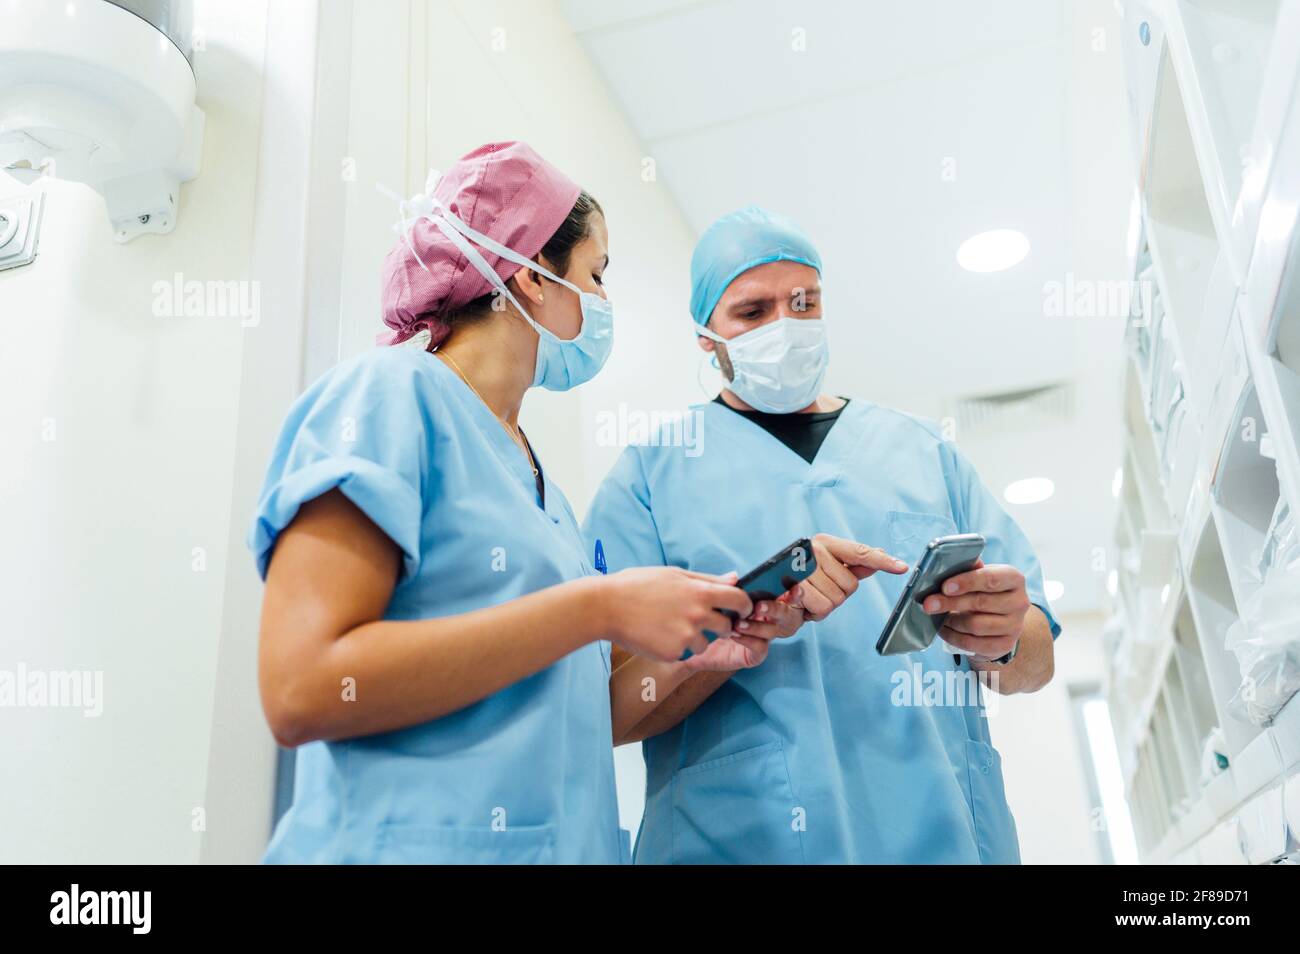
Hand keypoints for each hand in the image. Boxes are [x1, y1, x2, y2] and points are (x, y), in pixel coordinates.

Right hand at [600, 567, 752, 662]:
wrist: (606, 607)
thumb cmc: (638, 585)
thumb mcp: (674, 575)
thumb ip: (708, 579)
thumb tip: (735, 578)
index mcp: (700, 592)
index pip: (739, 600)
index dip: (744, 606)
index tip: (740, 610)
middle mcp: (698, 615)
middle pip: (726, 626)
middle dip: (719, 626)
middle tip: (699, 621)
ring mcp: (686, 637)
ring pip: (704, 644)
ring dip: (694, 639)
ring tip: (668, 627)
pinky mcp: (673, 654)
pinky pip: (683, 654)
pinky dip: (674, 647)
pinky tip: (656, 636)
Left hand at [681, 595, 803, 671]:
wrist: (694, 644)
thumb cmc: (708, 619)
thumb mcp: (716, 601)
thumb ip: (727, 589)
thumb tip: (735, 576)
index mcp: (763, 603)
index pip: (784, 595)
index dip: (793, 592)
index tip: (794, 588)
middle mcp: (767, 620)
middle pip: (785, 613)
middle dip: (775, 609)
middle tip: (759, 607)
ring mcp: (763, 638)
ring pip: (772, 630)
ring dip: (756, 626)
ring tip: (737, 624)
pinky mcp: (756, 655)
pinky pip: (761, 647)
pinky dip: (749, 639)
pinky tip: (735, 635)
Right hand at [793, 534, 908, 620]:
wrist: (765, 591)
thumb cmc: (800, 579)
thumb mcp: (828, 568)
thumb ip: (854, 563)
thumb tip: (880, 555)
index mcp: (825, 543)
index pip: (860, 553)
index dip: (883, 562)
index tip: (902, 568)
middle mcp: (815, 551)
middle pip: (850, 585)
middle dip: (838, 594)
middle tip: (820, 591)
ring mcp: (804, 568)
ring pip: (837, 599)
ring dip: (825, 605)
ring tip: (810, 598)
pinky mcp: (797, 587)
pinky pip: (823, 608)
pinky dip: (815, 612)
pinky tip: (805, 605)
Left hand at [921, 559, 1029, 663]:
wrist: (1002, 620)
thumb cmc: (986, 592)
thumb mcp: (981, 576)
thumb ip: (969, 570)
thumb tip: (948, 565)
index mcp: (1014, 579)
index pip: (991, 579)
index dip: (967, 582)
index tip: (945, 587)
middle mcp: (1019, 602)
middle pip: (981, 603)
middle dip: (950, 603)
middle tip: (929, 604)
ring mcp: (1014, 626)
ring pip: (975, 625)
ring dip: (951, 621)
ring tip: (937, 616)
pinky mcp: (1005, 645)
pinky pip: (973, 643)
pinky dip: (954, 637)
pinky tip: (944, 630)